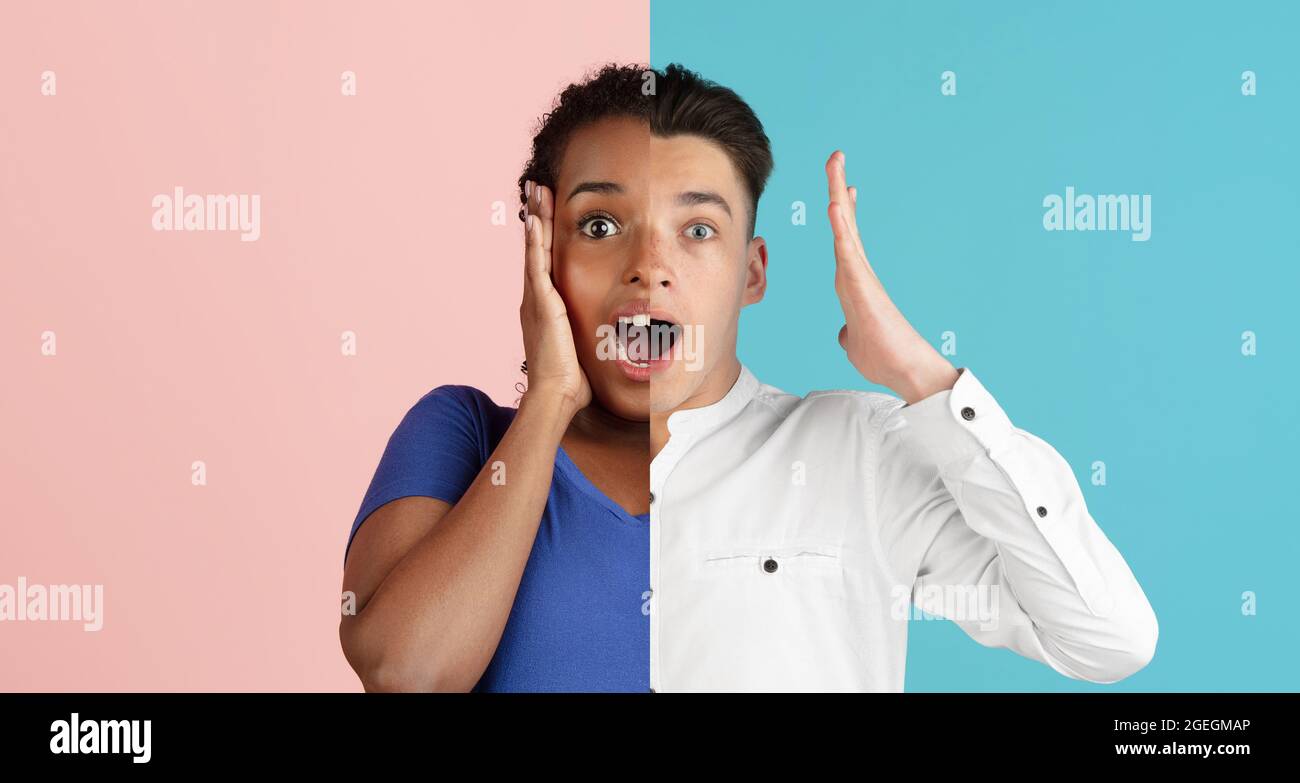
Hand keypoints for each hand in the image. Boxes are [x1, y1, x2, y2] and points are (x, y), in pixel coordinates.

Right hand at [520, 180, 591, 416]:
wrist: (556, 396)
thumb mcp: (585, 350)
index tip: (545, 216)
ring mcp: (535, 300)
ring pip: (534, 249)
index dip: (544, 239)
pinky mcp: (540, 303)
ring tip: (534, 191)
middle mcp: (535, 300)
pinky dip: (534, 240)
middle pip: (536, 249)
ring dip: (535, 218)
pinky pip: (536, 263)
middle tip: (536, 191)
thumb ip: (592, 336)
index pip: (545, 264)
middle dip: (537, 219)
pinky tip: (534, 218)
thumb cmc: (572, 383)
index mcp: (545, 309)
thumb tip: (617, 338)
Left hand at [825, 150, 957, 403]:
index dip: (842, 215)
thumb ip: (848, 331)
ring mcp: (860, 275)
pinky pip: (848, 250)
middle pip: (844, 223)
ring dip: (837, 194)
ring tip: (834, 163)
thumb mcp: (854, 342)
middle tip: (836, 156)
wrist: (905, 371)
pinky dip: (841, 227)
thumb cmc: (884, 357)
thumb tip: (844, 332)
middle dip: (838, 188)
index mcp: (853, 282)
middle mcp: (857, 272)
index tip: (841, 191)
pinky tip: (834, 204)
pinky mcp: (863, 285)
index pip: (844, 241)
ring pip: (845, 227)